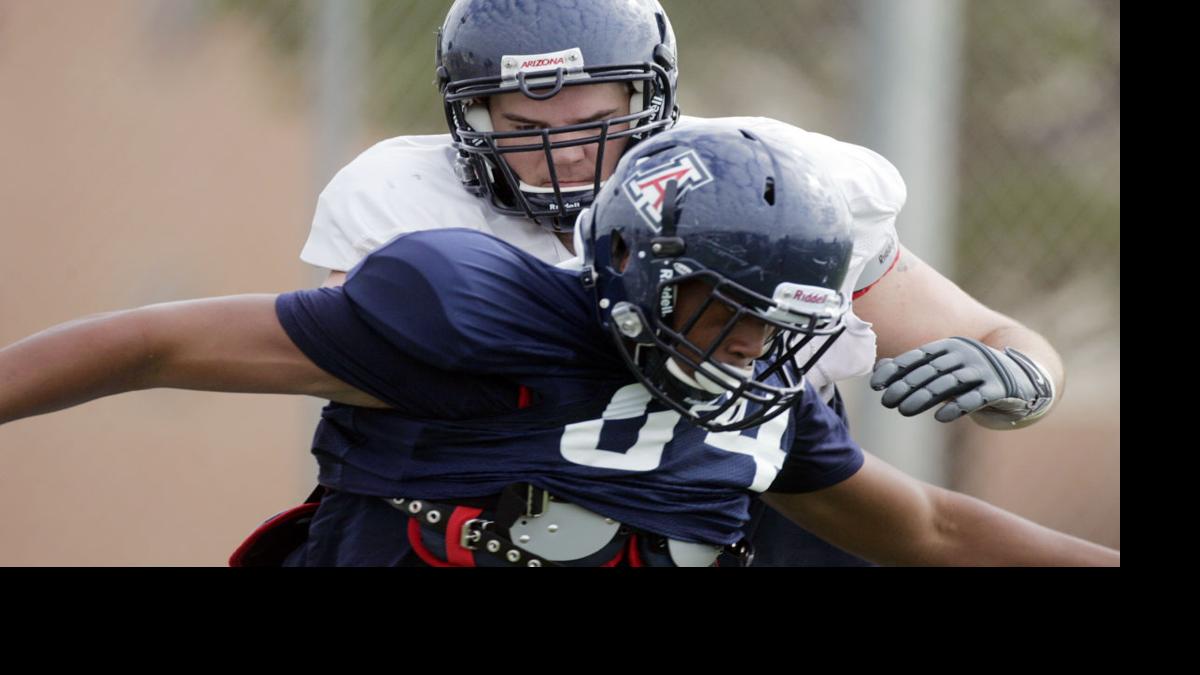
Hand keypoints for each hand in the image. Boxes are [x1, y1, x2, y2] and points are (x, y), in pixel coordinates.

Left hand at [869, 337, 1053, 427]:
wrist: (1023, 375)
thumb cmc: (973, 373)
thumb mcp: (944, 367)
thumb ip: (914, 368)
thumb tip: (879, 370)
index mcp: (950, 346)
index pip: (918, 357)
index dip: (896, 370)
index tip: (875, 385)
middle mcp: (966, 354)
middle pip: (931, 371)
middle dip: (906, 386)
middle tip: (886, 402)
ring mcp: (984, 369)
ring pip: (949, 383)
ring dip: (925, 397)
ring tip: (904, 411)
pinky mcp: (1000, 388)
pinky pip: (976, 397)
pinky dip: (958, 406)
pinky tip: (940, 417)